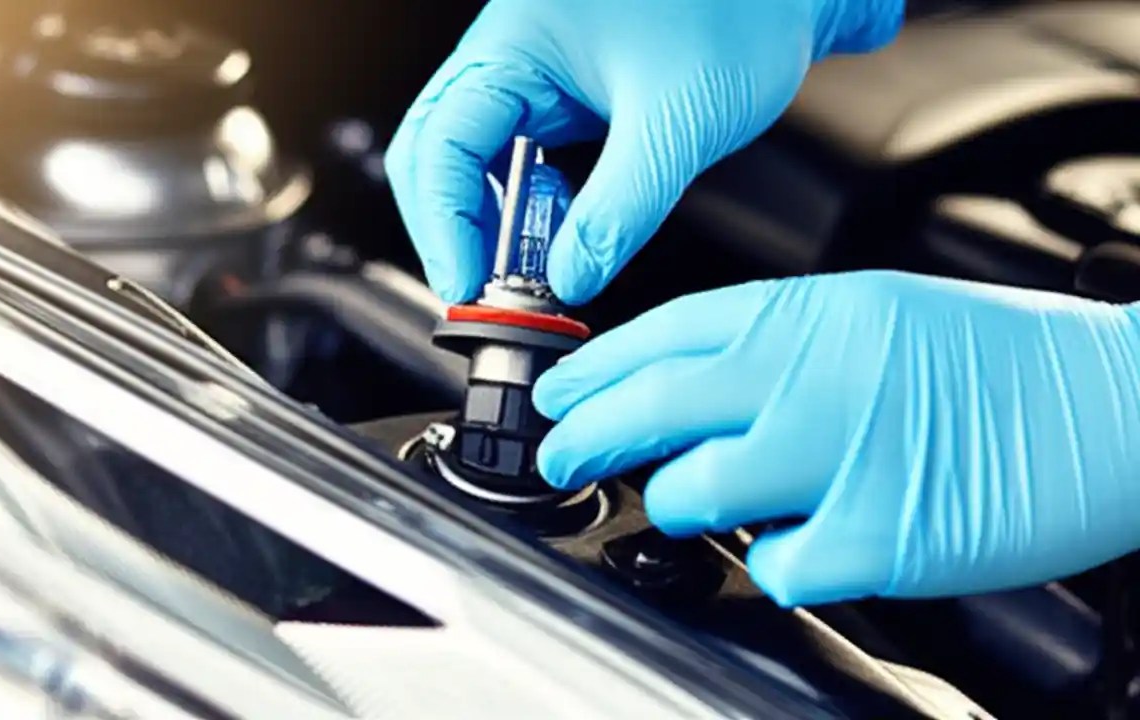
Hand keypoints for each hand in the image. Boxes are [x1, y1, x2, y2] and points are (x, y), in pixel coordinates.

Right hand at [386, 0, 903, 304]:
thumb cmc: (744, 15)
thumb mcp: (677, 127)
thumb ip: (618, 214)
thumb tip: (569, 278)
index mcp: (519, 38)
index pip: (443, 143)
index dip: (445, 224)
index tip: (469, 286)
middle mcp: (511, 50)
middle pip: (437, 151)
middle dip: (456, 227)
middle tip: (487, 290)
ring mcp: (530, 70)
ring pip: (473, 159)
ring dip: (493, 221)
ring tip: (532, 267)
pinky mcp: (557, 92)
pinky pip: (517, 157)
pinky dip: (528, 204)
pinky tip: (561, 228)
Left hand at [533, 271, 1139, 606]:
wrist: (1116, 402)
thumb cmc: (1002, 359)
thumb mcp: (874, 311)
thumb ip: (778, 341)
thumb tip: (687, 379)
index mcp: (811, 314)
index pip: (665, 332)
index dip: (596, 366)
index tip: (558, 392)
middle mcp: (813, 376)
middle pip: (655, 408)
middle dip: (586, 436)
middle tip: (558, 454)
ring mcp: (842, 457)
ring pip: (694, 492)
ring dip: (680, 502)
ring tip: (692, 499)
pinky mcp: (880, 537)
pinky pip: (778, 567)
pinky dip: (777, 564)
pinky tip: (799, 545)